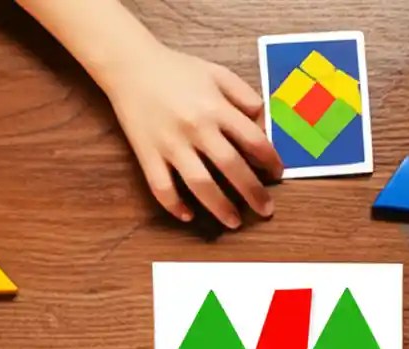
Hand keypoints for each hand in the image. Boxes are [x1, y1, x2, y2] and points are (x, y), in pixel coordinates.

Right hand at [100, 42, 282, 229]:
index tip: (277, 173)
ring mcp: (170, 143)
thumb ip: (244, 95)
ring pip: (199, 183)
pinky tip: (187, 215)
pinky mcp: (147, 153)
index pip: (253, 140)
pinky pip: (161, 187)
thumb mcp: (217, 73)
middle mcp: (196, 128)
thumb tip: (264, 123)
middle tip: (265, 210)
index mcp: (215, 107)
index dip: (270, 160)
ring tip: (234, 222)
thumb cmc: (176, 70)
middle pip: (231, 167)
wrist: (130, 66)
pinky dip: (174, 205)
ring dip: (220, 206)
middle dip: (253, 192)